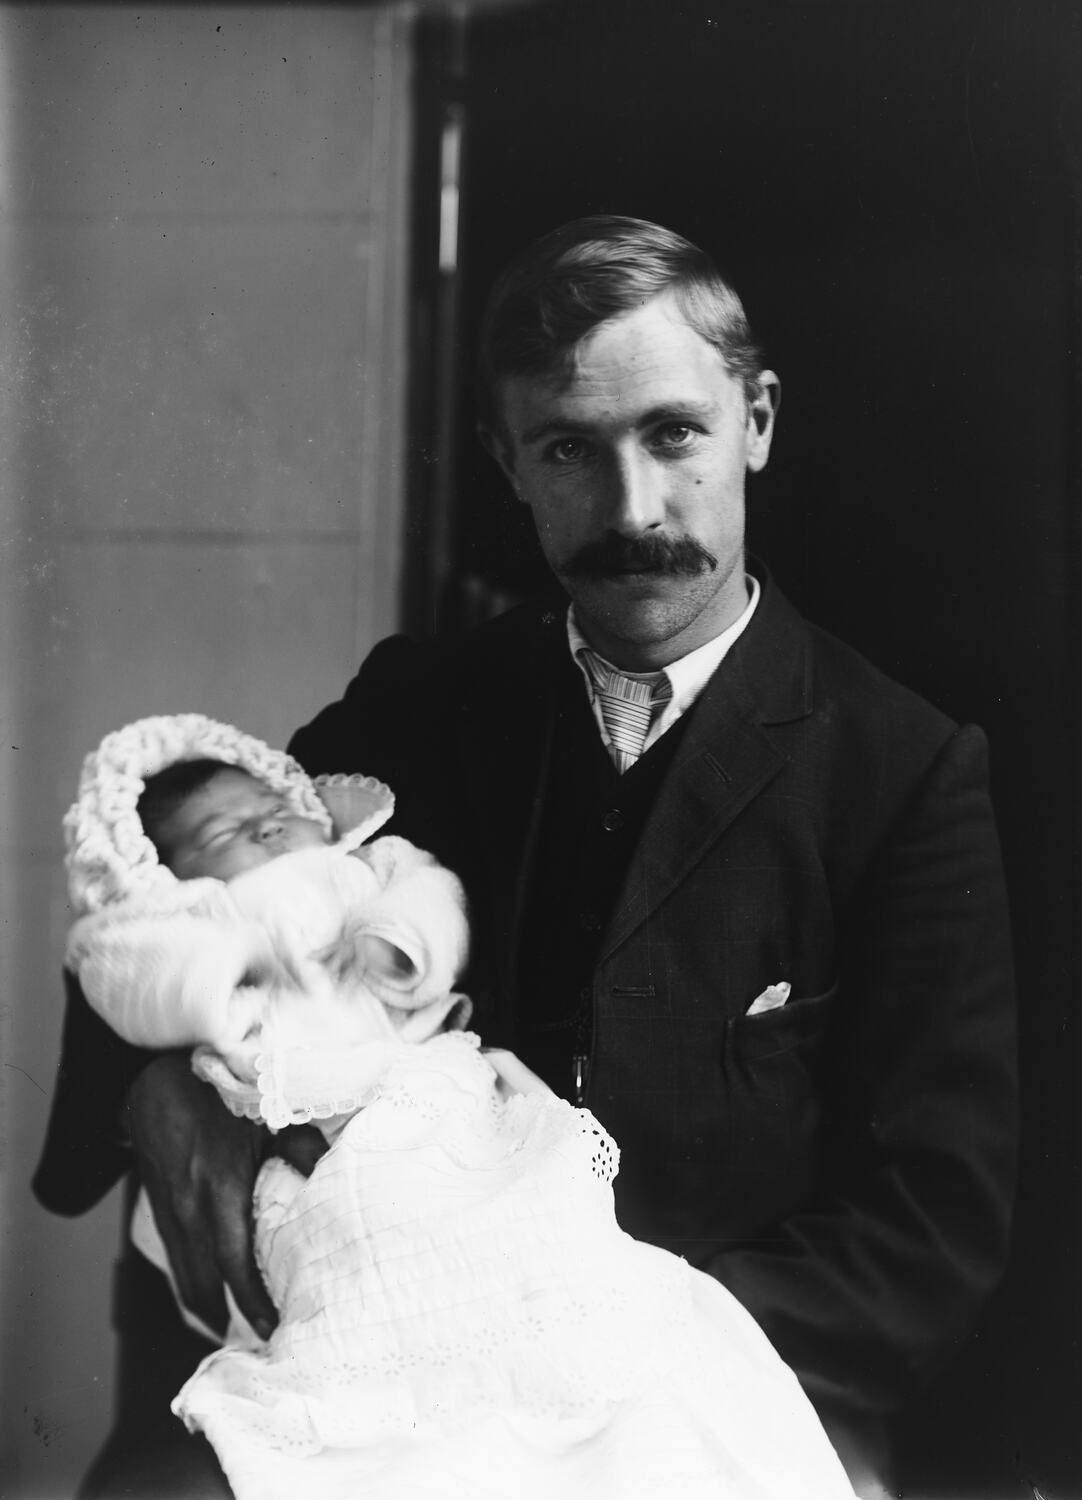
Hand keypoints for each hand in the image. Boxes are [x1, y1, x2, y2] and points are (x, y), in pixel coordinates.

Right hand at [126, 1053, 325, 1339]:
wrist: (154, 1084)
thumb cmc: (217, 1095)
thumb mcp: (267, 1114)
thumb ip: (302, 1147)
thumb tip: (334, 1179)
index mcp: (220, 1191)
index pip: (236, 1266)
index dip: (254, 1303)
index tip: (275, 1328)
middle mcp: (190, 1212)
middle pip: (204, 1288)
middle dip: (229, 1320)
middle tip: (263, 1342)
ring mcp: (170, 1215)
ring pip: (184, 1281)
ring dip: (208, 1310)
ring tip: (240, 1332)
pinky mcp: (159, 1213)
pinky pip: (176, 1262)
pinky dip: (193, 1285)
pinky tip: (214, 1295)